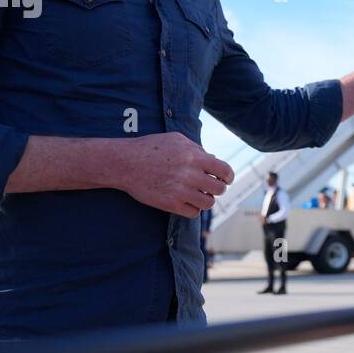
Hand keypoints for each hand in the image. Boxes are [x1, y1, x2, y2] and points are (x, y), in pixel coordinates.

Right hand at [108, 132, 232, 217]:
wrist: (125, 163)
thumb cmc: (151, 148)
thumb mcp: (176, 139)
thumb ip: (197, 149)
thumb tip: (214, 159)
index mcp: (194, 157)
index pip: (224, 170)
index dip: (228, 176)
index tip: (226, 179)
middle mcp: (190, 175)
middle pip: (218, 189)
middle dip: (217, 188)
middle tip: (210, 187)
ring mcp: (180, 191)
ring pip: (208, 203)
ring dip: (206, 199)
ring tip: (199, 194)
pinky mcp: (170, 204)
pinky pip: (193, 212)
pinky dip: (194, 208)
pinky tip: (187, 201)